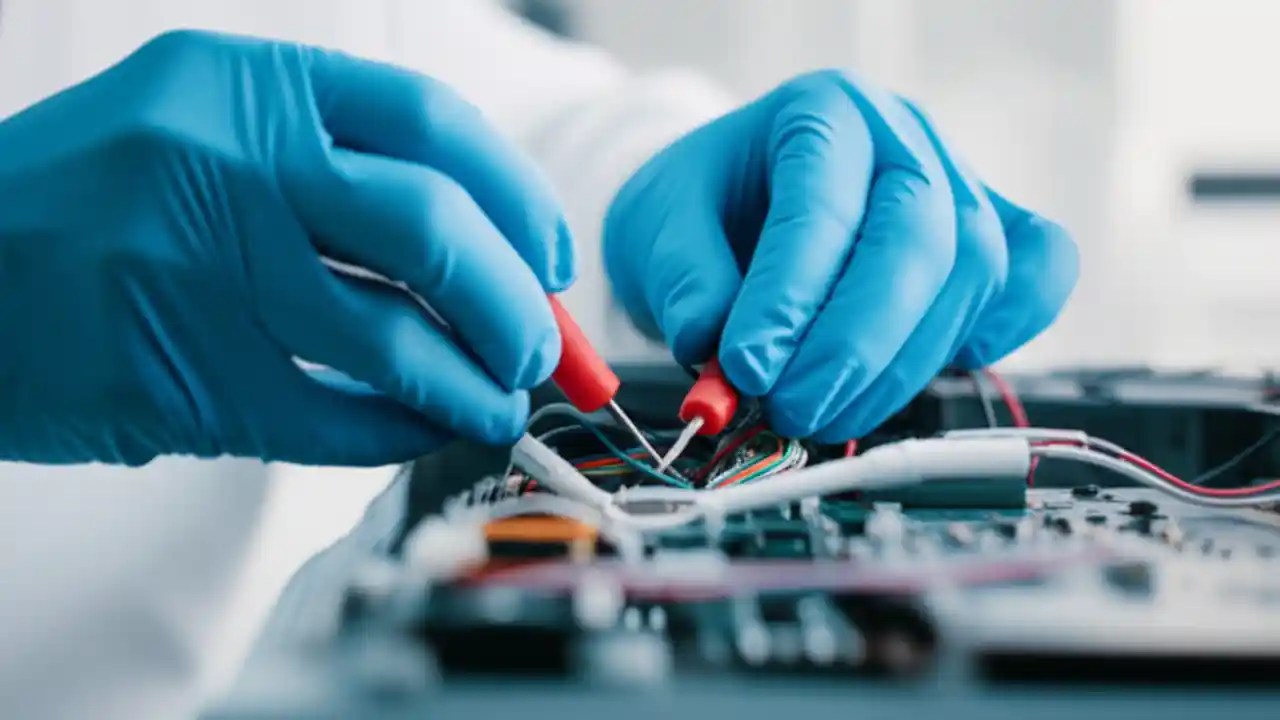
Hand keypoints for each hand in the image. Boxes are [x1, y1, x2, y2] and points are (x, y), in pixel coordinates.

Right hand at [0, 31, 572, 464]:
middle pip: (434, 229)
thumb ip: (332, 177)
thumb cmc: (86, 207)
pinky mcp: (178, 378)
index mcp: (243, 87)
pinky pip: (333, 418)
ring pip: (394, 339)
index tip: (552, 255)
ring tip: (498, 401)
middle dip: (516, 301)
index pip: (430, 126)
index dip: (517, 196)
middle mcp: (225, 161)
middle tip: (539, 347)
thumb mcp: (199, 134)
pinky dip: (399, 432)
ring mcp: (196, 271)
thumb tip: (494, 257)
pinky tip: (422, 428)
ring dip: (471, 383)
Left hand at [605, 70, 1076, 441]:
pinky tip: (937, 371)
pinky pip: (1032, 276)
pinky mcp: (990, 235)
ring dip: (902, 366)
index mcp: (822, 111)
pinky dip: (1002, 331)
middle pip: (921, 238)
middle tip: (794, 410)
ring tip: (825, 417)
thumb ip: (682, 282)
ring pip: (973, 273)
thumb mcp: (658, 228)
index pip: (823, 204)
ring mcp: (957, 183)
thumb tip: (711, 345)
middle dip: (857, 344)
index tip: (747, 369)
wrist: (735, 208)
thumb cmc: (701, 209)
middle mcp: (903, 137)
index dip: (789, 298)